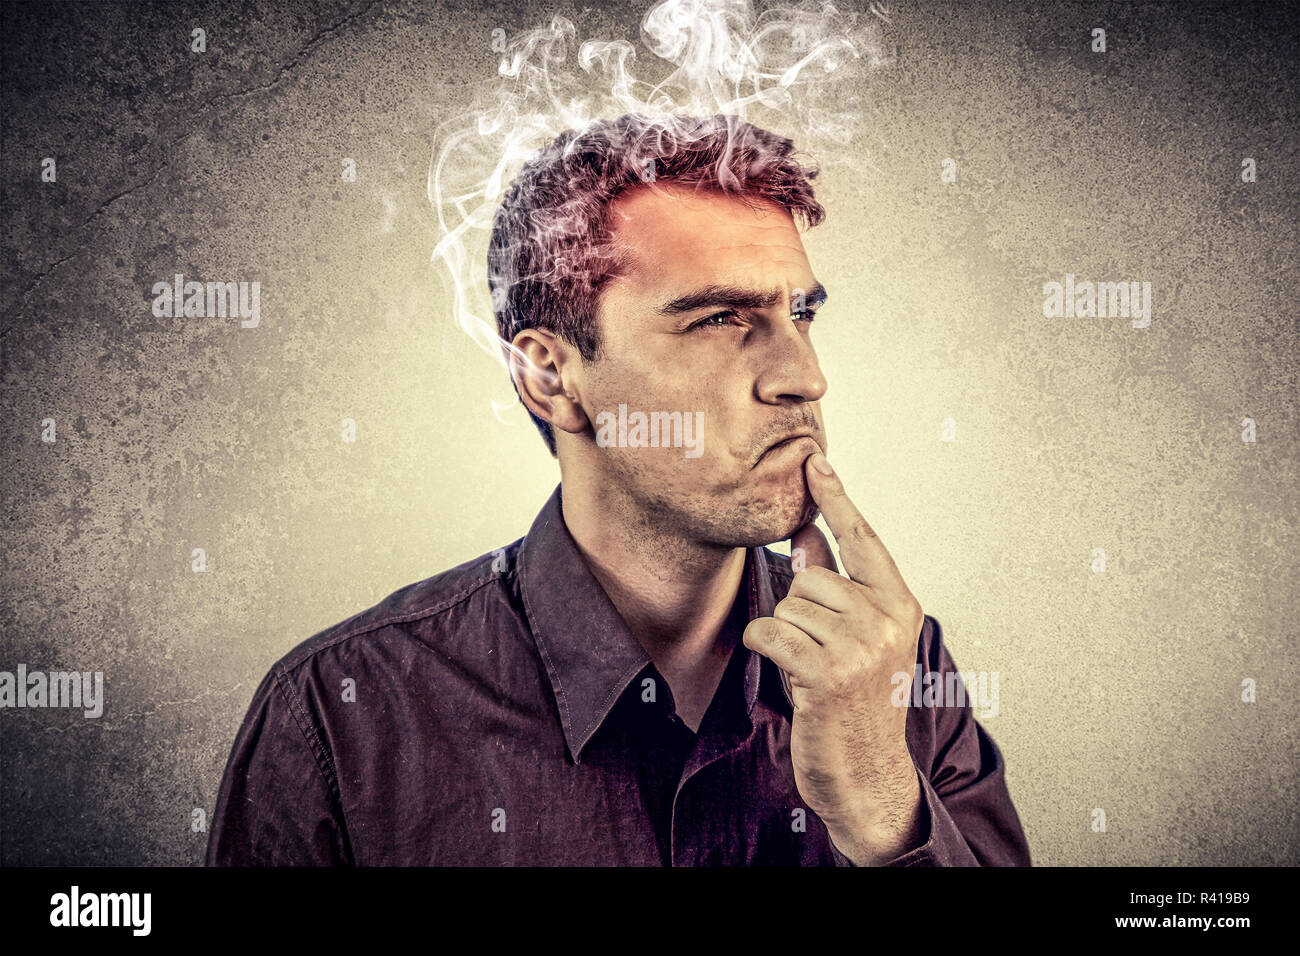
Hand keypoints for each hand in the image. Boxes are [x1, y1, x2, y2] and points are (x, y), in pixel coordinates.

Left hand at [743, 452, 926, 864]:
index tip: (814, 461)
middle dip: (799, 614)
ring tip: (812, 673)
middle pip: (809, 578)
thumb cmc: (856, 704)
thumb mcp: (856, 638)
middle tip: (820, 657)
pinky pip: (770, 632)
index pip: (863, 540)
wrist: (866, 776)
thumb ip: (835, 584)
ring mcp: (860, 646)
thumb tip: (808, 532)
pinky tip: (792, 680)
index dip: (837, 499)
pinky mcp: (827, 672)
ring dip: (786, 638)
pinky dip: (767, 651)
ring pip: (787, 604)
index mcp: (900, 605)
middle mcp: (887, 619)